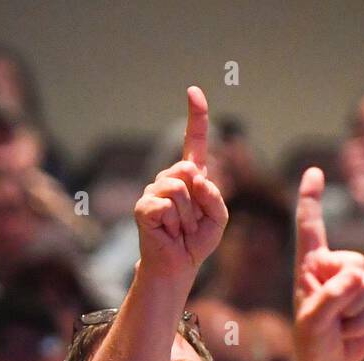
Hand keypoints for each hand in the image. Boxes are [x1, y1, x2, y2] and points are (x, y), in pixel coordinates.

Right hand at [133, 86, 227, 280]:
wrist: (177, 266)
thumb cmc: (196, 241)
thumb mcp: (219, 217)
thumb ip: (214, 194)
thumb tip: (192, 177)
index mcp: (191, 177)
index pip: (195, 142)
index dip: (196, 116)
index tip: (194, 91)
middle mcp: (170, 179)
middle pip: (189, 169)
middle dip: (198, 200)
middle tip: (192, 223)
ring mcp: (153, 191)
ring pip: (179, 189)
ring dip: (187, 216)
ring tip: (180, 229)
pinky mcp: (143, 207)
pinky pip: (166, 206)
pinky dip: (174, 224)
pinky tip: (168, 232)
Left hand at [292, 167, 363, 360]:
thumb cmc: (312, 345)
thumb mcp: (313, 322)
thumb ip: (333, 297)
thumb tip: (359, 277)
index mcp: (309, 268)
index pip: (310, 229)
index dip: (312, 200)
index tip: (313, 171)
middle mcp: (331, 270)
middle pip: (355, 262)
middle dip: (346, 293)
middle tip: (330, 317)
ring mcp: (353, 286)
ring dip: (354, 312)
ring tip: (338, 327)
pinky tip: (350, 332)